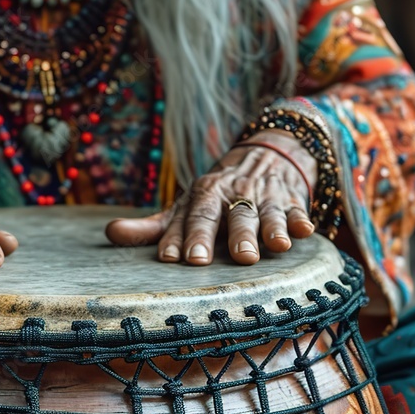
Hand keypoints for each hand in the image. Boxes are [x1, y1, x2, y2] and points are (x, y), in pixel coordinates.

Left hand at [106, 131, 315, 264]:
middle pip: (228, 215)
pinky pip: (297, 210)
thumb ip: (152, 226)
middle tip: (225, 258)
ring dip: (269, 230)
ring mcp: (263, 196)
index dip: (185, 237)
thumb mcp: (185, 207)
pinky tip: (305, 232)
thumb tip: (110, 233)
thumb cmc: (217, 196)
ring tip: (275, 247)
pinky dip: (301, 220)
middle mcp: (232, 194)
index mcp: (203, 194)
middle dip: (227, 236)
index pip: (192, 217)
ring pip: (265, 213)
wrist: (267, 154)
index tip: (175, 259)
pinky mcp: (292, 200)